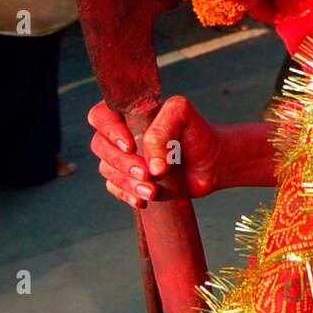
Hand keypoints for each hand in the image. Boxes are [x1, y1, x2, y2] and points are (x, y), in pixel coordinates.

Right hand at [88, 95, 225, 207]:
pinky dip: (126, 194)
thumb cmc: (197, 133)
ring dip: (126, 181)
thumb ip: (163, 129)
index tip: (131, 146)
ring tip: (152, 190)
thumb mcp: (183, 115)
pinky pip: (114, 187)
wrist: (212, 161)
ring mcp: (124, 157)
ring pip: (106, 168)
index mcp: (129, 112)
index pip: (100, 116)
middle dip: (122, 162)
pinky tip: (142, 199)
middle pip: (99, 145)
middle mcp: (122, 133)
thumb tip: (151, 166)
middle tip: (148, 173)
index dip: (110, 131)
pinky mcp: (129, 177)